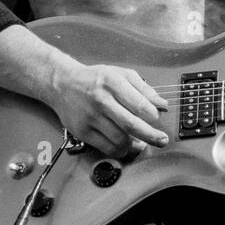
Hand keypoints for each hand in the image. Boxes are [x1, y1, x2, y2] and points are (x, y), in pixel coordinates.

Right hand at [48, 61, 170, 157]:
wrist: (63, 84)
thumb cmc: (95, 79)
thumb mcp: (121, 74)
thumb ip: (144, 89)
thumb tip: (162, 104)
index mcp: (113, 83)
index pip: (139, 104)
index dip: (152, 115)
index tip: (157, 117)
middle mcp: (101, 101)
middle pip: (131, 125)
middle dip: (151, 135)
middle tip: (162, 139)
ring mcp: (90, 118)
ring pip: (119, 139)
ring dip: (135, 144)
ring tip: (141, 142)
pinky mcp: (82, 131)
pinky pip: (106, 147)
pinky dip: (120, 150)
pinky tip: (126, 145)